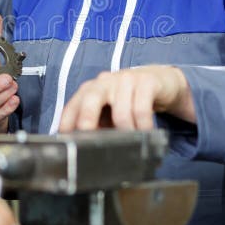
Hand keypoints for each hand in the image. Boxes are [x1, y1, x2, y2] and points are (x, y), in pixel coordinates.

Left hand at [58, 65, 194, 131]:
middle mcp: (105, 82)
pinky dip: (143, 124)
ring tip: (131, 142)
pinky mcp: (146, 81)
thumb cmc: (130, 99)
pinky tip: (146, 132)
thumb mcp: (110, 112)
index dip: (66, 122)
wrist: (160, 81)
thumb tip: (85, 145)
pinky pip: (142, 108)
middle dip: (87, 118)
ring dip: (126, 130)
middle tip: (89, 138)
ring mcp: (125, 79)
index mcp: (91, 90)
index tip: (65, 140)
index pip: (73, 105)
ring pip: (121, 109)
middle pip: (91, 98)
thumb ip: (98, 125)